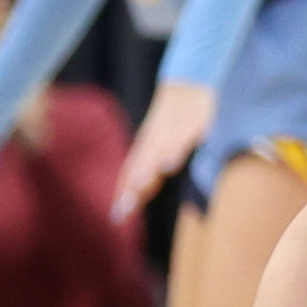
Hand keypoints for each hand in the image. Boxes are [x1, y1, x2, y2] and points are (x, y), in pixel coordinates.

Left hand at [113, 81, 218, 220]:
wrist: (188, 86)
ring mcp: (170, 134)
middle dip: (131, 190)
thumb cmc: (174, 123)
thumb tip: (136, 195)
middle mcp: (153, 144)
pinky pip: (181, 139)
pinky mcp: (190, 125)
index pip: (130, 175)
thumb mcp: (161, 146)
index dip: (123, 195)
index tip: (117, 219)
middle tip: (123, 211)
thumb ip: (150, 170)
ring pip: (156, 154)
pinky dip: (173, 152)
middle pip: (139, 168)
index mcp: (146, 150)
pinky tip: (168, 166)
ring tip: (139, 188)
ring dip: (147, 172)